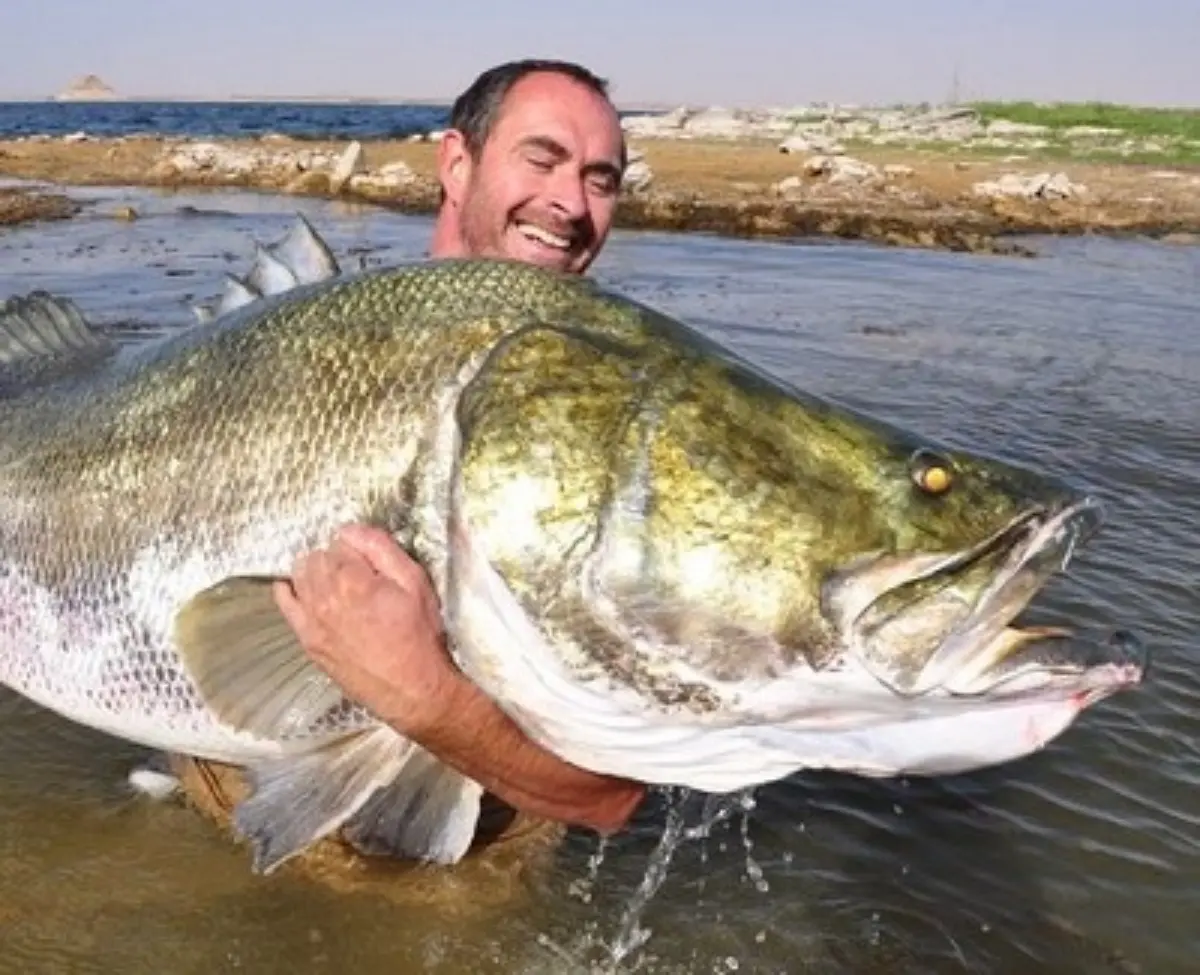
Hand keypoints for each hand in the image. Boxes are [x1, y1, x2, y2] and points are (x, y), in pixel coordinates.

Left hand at [273, 524, 464, 736]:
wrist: (412, 689)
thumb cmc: (420, 636)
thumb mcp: (415, 583)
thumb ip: (381, 549)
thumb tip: (350, 530)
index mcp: (352, 579)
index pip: (340, 541)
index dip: (358, 549)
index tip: (372, 563)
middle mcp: (324, 597)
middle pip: (315, 556)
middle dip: (335, 558)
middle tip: (359, 573)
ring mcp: (311, 620)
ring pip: (299, 574)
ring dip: (315, 571)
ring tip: (338, 583)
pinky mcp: (307, 640)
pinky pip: (285, 603)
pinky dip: (290, 590)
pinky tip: (302, 590)